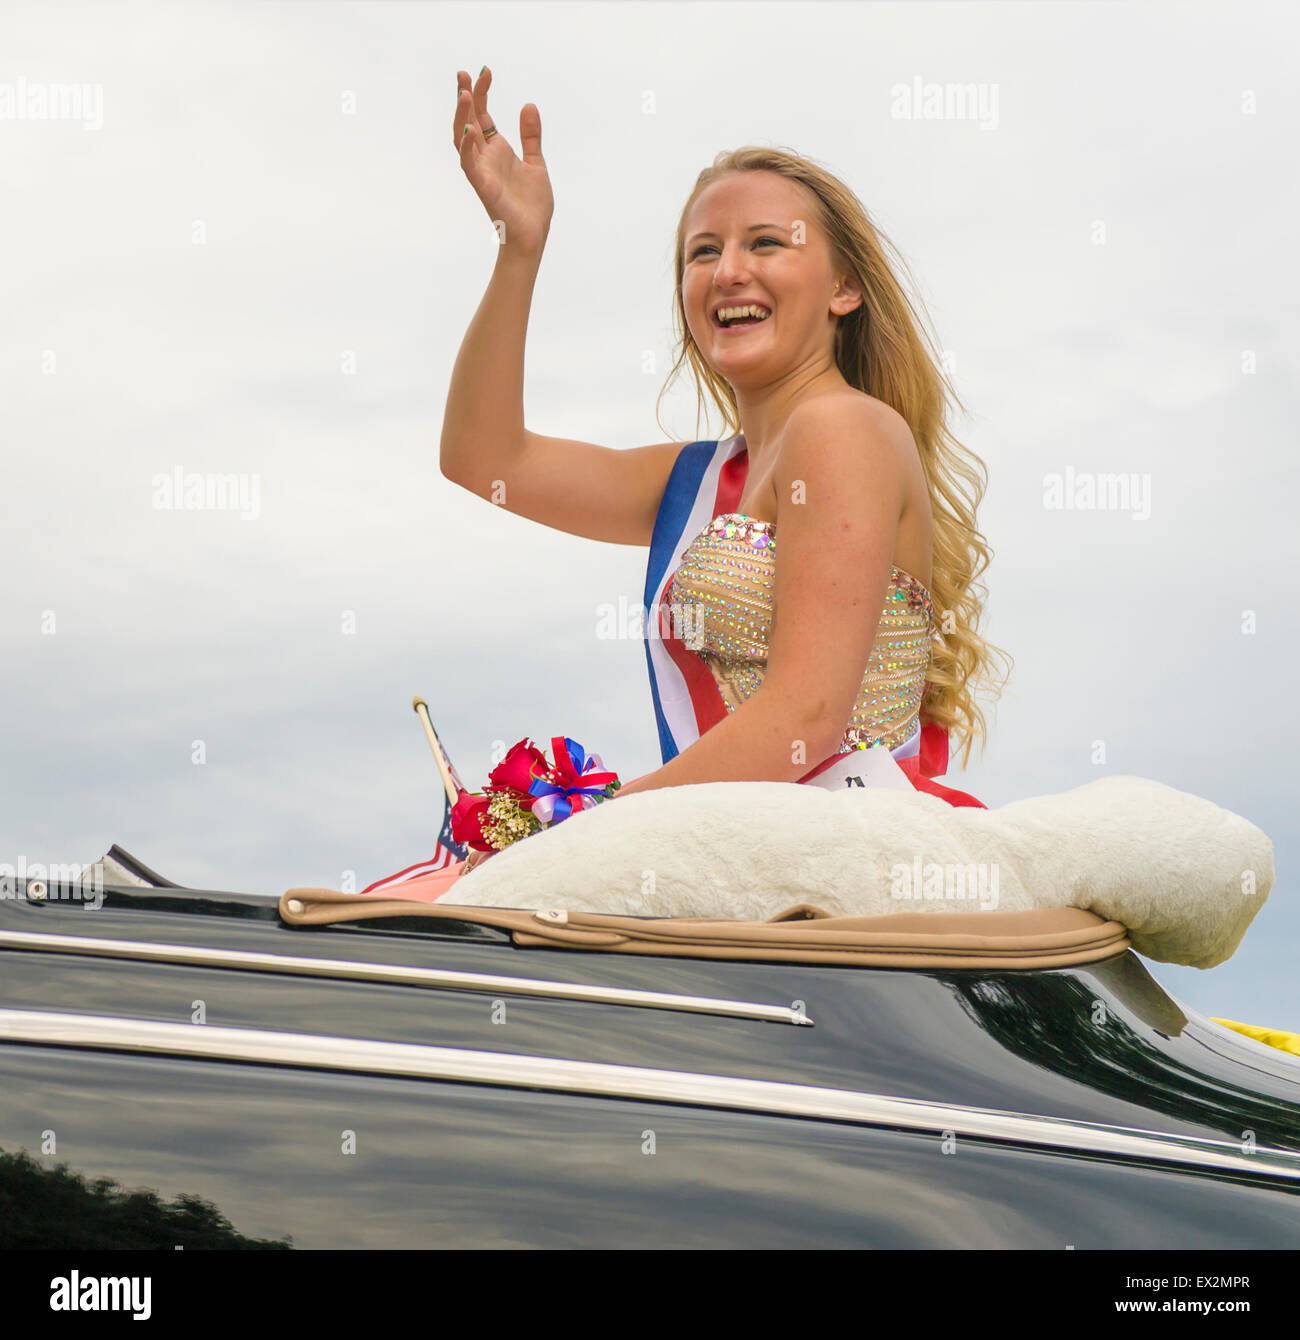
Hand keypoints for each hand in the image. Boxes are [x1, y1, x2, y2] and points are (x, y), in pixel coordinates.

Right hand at [453, 66, 553, 254]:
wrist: (533, 236)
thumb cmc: (532, 206)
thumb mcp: (536, 163)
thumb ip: (531, 136)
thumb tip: (529, 105)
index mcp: (497, 151)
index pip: (483, 115)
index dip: (481, 94)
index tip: (485, 72)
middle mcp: (486, 158)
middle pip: (469, 121)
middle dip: (465, 97)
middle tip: (463, 74)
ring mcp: (482, 172)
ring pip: (463, 140)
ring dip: (461, 118)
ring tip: (463, 94)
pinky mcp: (484, 188)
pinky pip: (469, 166)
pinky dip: (467, 148)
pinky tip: (470, 130)